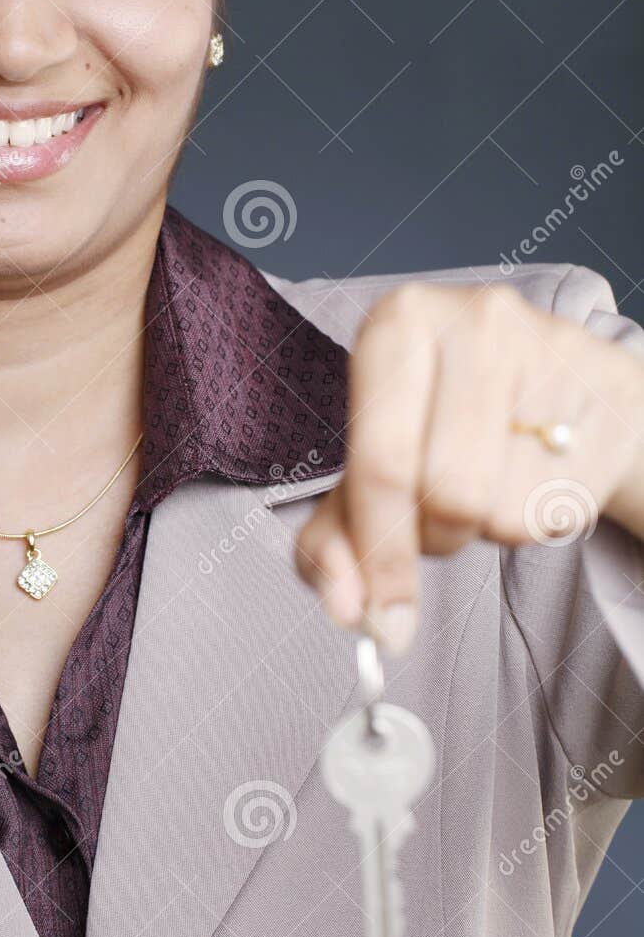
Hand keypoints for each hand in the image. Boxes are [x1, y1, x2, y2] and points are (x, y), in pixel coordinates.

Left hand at [295, 280, 643, 654]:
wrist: (581, 392)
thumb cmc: (458, 421)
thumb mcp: (379, 459)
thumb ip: (336, 534)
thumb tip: (344, 608)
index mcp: (397, 323)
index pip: (378, 461)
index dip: (375, 550)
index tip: (372, 614)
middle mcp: (470, 322)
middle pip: (437, 490)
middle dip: (425, 545)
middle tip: (425, 557)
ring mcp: (542, 353)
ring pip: (490, 507)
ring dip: (475, 529)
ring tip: (480, 485)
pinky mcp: (600, 396)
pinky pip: (543, 509)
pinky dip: (527, 517)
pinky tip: (530, 474)